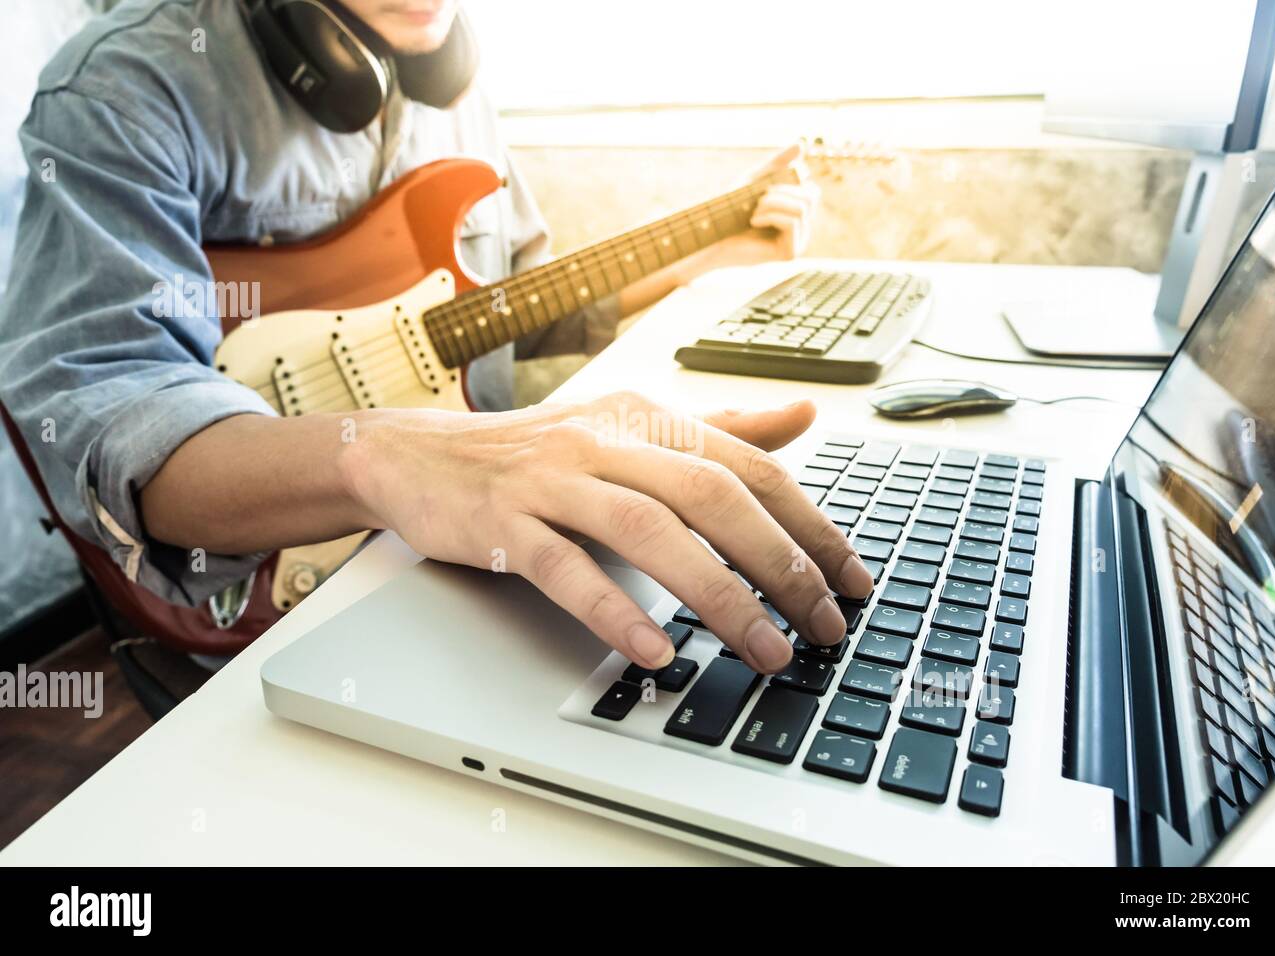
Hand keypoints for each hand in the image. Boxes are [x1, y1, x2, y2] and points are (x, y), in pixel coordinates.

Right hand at [340, 393, 873, 673]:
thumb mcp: (632, 428)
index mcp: (647, 419)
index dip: (809, 525)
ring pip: (649, 532)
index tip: (851, 580)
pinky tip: (654, 650)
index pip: (749, 467)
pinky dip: (614, 610)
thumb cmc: (538, 452)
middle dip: (780, 564)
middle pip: (713, 496)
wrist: (419, 456)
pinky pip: (565, 568)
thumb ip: (719, 430)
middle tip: (821, 626)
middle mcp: (606, 440)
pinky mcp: (504, 521)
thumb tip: (805, 415)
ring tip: (763, 650)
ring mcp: (552, 479)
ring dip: (717, 595)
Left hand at [679, 144, 819, 280]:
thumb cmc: (730, 210)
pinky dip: (771, 216)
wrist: (712, 236)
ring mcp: (798, 241)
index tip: (766, 186)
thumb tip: (801, 144)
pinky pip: (792, 222)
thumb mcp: (756, 179)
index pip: (812, 190)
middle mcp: (802, 228)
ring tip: (753, 212)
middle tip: (759, 199)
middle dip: (783, 191)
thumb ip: (778, 163)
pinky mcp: (790, 253)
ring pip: (802, 208)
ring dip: (773, 203)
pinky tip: (753, 222)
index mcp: (797, 213)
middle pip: (812, 196)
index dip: (792, 180)